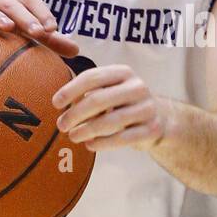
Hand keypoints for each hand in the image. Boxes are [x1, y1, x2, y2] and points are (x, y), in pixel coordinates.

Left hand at [52, 63, 166, 150]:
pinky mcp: (151, 129)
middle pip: (99, 100)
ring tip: (73, 136)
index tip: (56, 103)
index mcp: (124, 72)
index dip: (71, 90)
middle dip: (75, 114)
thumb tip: (62, 105)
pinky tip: (89, 145)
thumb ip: (89, 92)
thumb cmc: (124, 103)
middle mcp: (138, 87)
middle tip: (61, 124)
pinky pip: (122, 139)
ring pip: (110, 121)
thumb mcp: (110, 89)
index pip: (92, 77)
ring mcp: (147, 108)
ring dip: (86, 130)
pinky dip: (102, 143)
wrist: (160, 117)